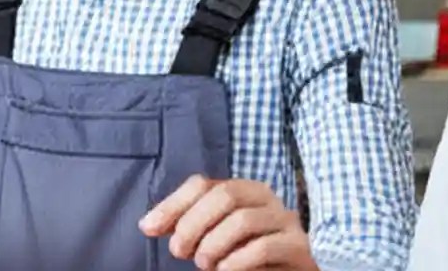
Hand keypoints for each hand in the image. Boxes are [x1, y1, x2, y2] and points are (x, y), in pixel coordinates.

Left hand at [139, 175, 317, 270]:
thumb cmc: (249, 257)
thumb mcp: (215, 238)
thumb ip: (188, 226)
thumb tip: (148, 224)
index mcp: (243, 190)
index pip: (203, 184)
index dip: (173, 204)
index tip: (149, 229)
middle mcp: (267, 198)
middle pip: (225, 195)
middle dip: (193, 223)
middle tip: (179, 251)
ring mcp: (286, 221)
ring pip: (243, 220)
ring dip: (214, 245)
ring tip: (204, 265)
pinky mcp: (299, 247)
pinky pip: (263, 248)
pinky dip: (236, 262)